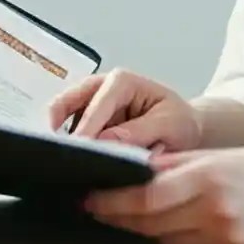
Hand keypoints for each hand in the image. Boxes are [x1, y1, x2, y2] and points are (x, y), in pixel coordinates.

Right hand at [49, 69, 199, 151]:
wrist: (185, 129)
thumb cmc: (180, 122)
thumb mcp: (168, 125)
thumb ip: (138, 132)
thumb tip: (105, 141)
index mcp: (121, 81)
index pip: (96, 104)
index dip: (85, 129)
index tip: (78, 151)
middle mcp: (100, 87)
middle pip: (65, 102)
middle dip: (57, 127)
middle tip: (58, 154)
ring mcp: (90, 104)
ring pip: (61, 117)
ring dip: (62, 138)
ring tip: (67, 161)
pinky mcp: (86, 121)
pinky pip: (68, 131)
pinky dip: (69, 145)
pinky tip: (75, 162)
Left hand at [84, 149, 243, 243]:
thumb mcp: (224, 156)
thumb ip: (178, 164)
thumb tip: (136, 170)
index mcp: (209, 178)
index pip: (145, 197)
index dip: (112, 202)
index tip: (89, 199)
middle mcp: (216, 211)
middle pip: (151, 222)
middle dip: (121, 217)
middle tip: (98, 208)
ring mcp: (227, 240)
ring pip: (168, 240)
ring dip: (148, 229)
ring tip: (133, 215)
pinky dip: (178, 241)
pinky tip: (175, 228)